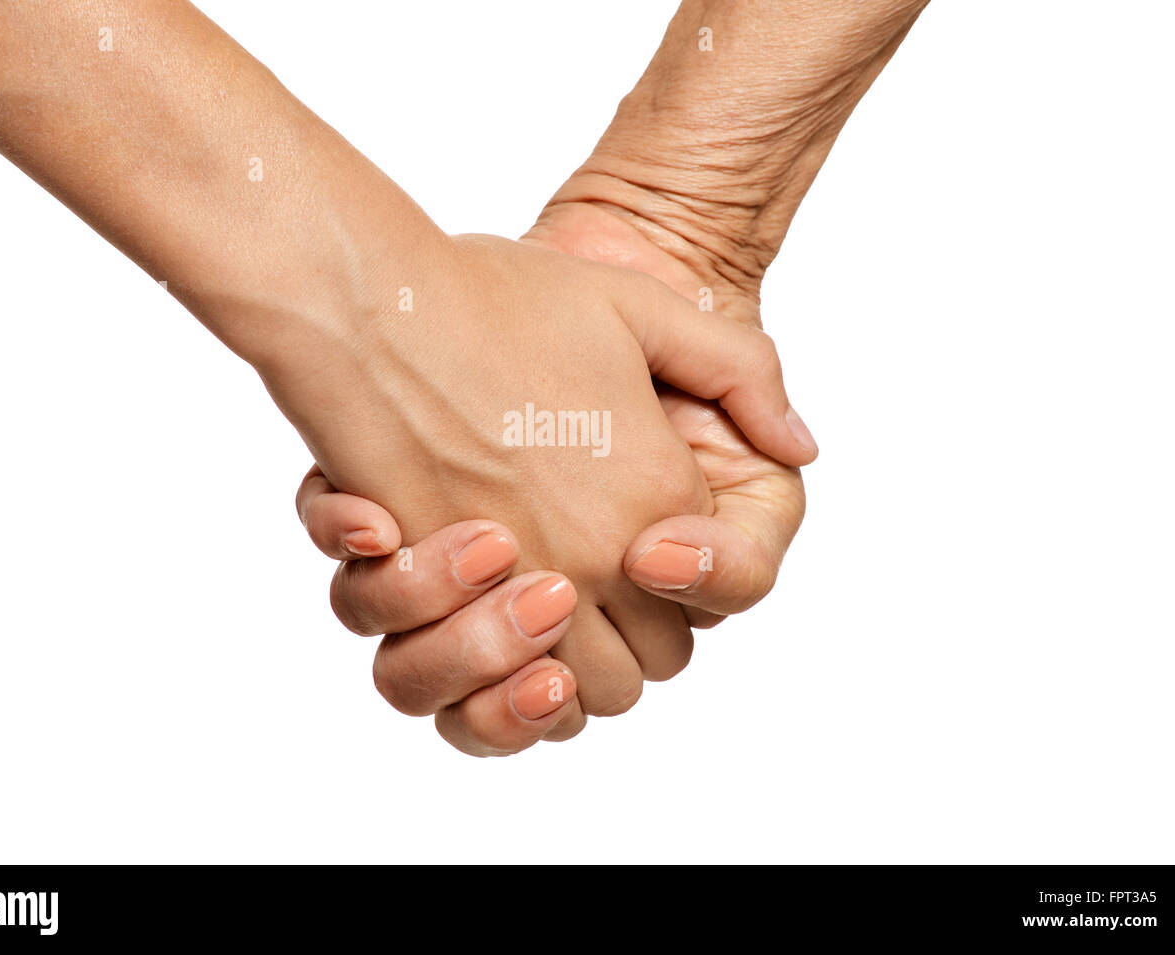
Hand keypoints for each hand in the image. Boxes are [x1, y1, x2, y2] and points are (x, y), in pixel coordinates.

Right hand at [276, 230, 797, 741]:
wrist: (374, 298)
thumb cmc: (497, 295)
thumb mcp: (643, 305)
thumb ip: (742, 371)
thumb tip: (800, 443)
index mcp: (652, 489)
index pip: (697, 602)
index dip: (674, 591)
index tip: (638, 552)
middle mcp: (592, 550)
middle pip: (643, 666)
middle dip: (627, 640)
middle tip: (595, 592)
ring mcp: (511, 579)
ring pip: (576, 693)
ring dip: (566, 670)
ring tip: (543, 612)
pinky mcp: (431, 595)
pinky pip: (480, 693)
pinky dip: (494, 684)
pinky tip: (486, 628)